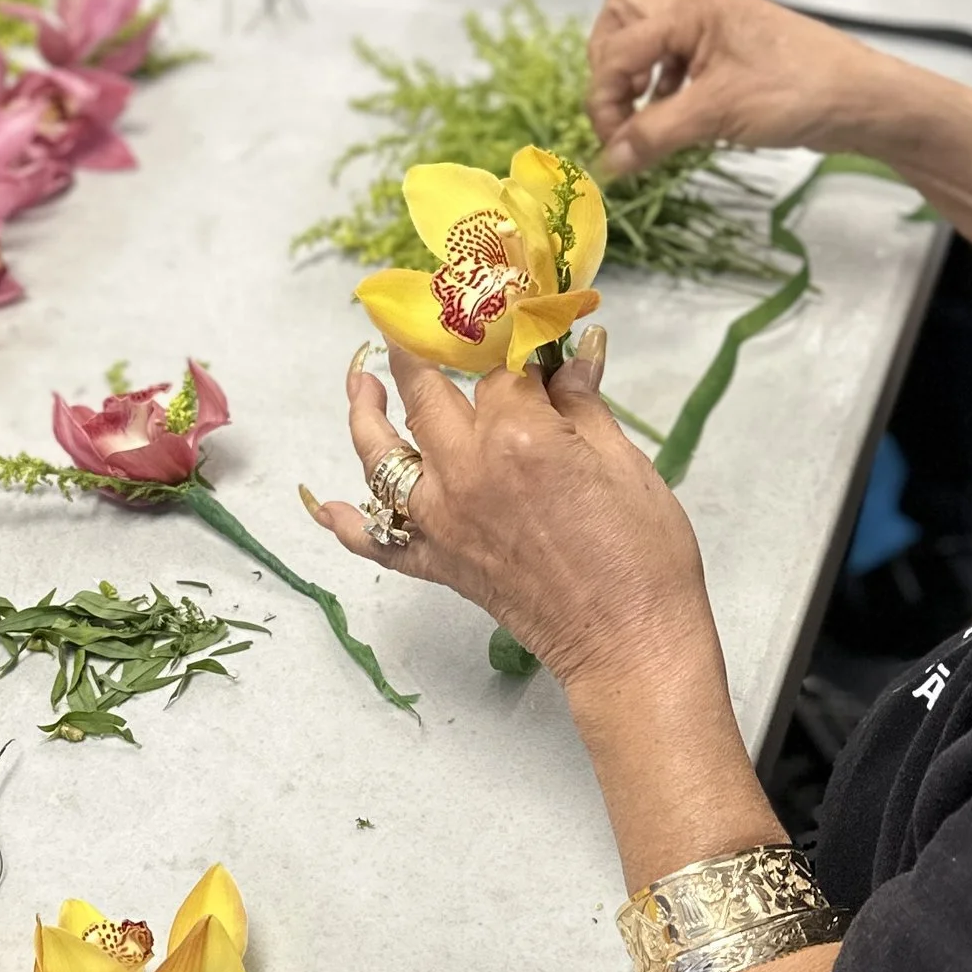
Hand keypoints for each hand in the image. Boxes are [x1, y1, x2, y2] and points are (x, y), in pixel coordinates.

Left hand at [307, 338, 724, 700]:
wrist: (630, 645)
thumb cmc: (645, 556)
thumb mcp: (623, 462)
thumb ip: (583, 403)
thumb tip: (572, 353)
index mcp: (519, 436)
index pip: (500, 369)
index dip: (510, 344)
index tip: (511, 325)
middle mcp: (466, 470)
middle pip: (425, 393)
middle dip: (416, 353)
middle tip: (409, 327)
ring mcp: (442, 520)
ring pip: (381, 454)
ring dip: (364, 413)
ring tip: (359, 381)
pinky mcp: (438, 564)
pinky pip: (377, 540)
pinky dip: (348, 523)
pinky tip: (327, 504)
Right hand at [588, 0, 886, 176]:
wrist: (863, 101)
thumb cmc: (798, 93)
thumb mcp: (718, 113)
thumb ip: (654, 134)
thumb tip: (607, 163)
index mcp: (694, 8)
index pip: (618, 47)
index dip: (604, 98)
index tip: (611, 144)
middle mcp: (700, 9)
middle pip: (624, 20)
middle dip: (610, 67)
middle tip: (620, 112)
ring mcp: (716, 30)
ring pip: (649, 41)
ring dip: (636, 80)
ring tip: (644, 123)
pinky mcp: (730, 56)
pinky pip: (677, 63)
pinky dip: (664, 91)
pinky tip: (673, 122)